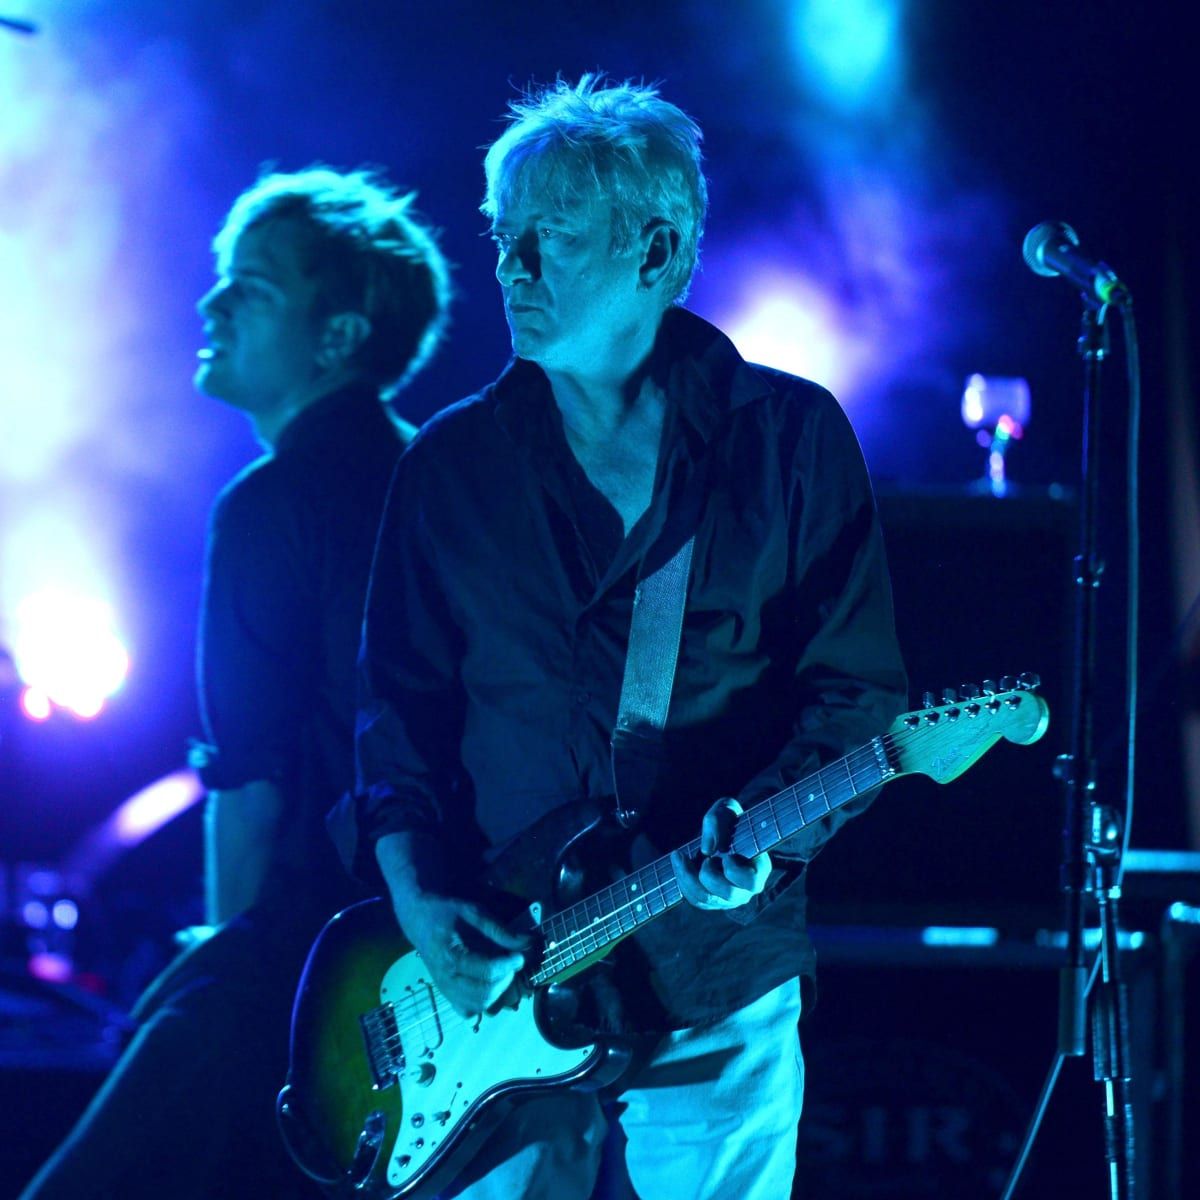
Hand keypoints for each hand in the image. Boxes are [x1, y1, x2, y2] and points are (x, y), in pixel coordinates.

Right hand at [392, 890, 528, 1017]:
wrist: (419, 920)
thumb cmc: (446, 913)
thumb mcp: (473, 912)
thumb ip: (499, 930)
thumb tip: (528, 942)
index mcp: (451, 957)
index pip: (487, 971)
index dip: (509, 965)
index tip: (521, 954)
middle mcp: (446, 979)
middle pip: (485, 993)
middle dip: (506, 979)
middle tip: (513, 963)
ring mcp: (446, 990)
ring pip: (479, 1006)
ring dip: (498, 992)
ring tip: (504, 973)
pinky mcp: (447, 995)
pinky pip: (469, 1011)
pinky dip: (483, 1003)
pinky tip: (490, 985)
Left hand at [671, 797, 770, 910]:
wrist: (722, 832)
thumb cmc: (729, 820)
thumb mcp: (726, 809)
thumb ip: (717, 821)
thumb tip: (706, 850)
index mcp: (758, 869)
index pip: (751, 881)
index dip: (735, 871)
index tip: (726, 855)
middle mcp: (745, 888)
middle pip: (728, 894)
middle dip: (709, 875)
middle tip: (706, 858)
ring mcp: (728, 897)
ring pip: (707, 900)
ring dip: (689, 878)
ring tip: (682, 856)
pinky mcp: (712, 899)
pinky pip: (695, 899)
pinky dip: (682, 881)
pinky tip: (679, 861)